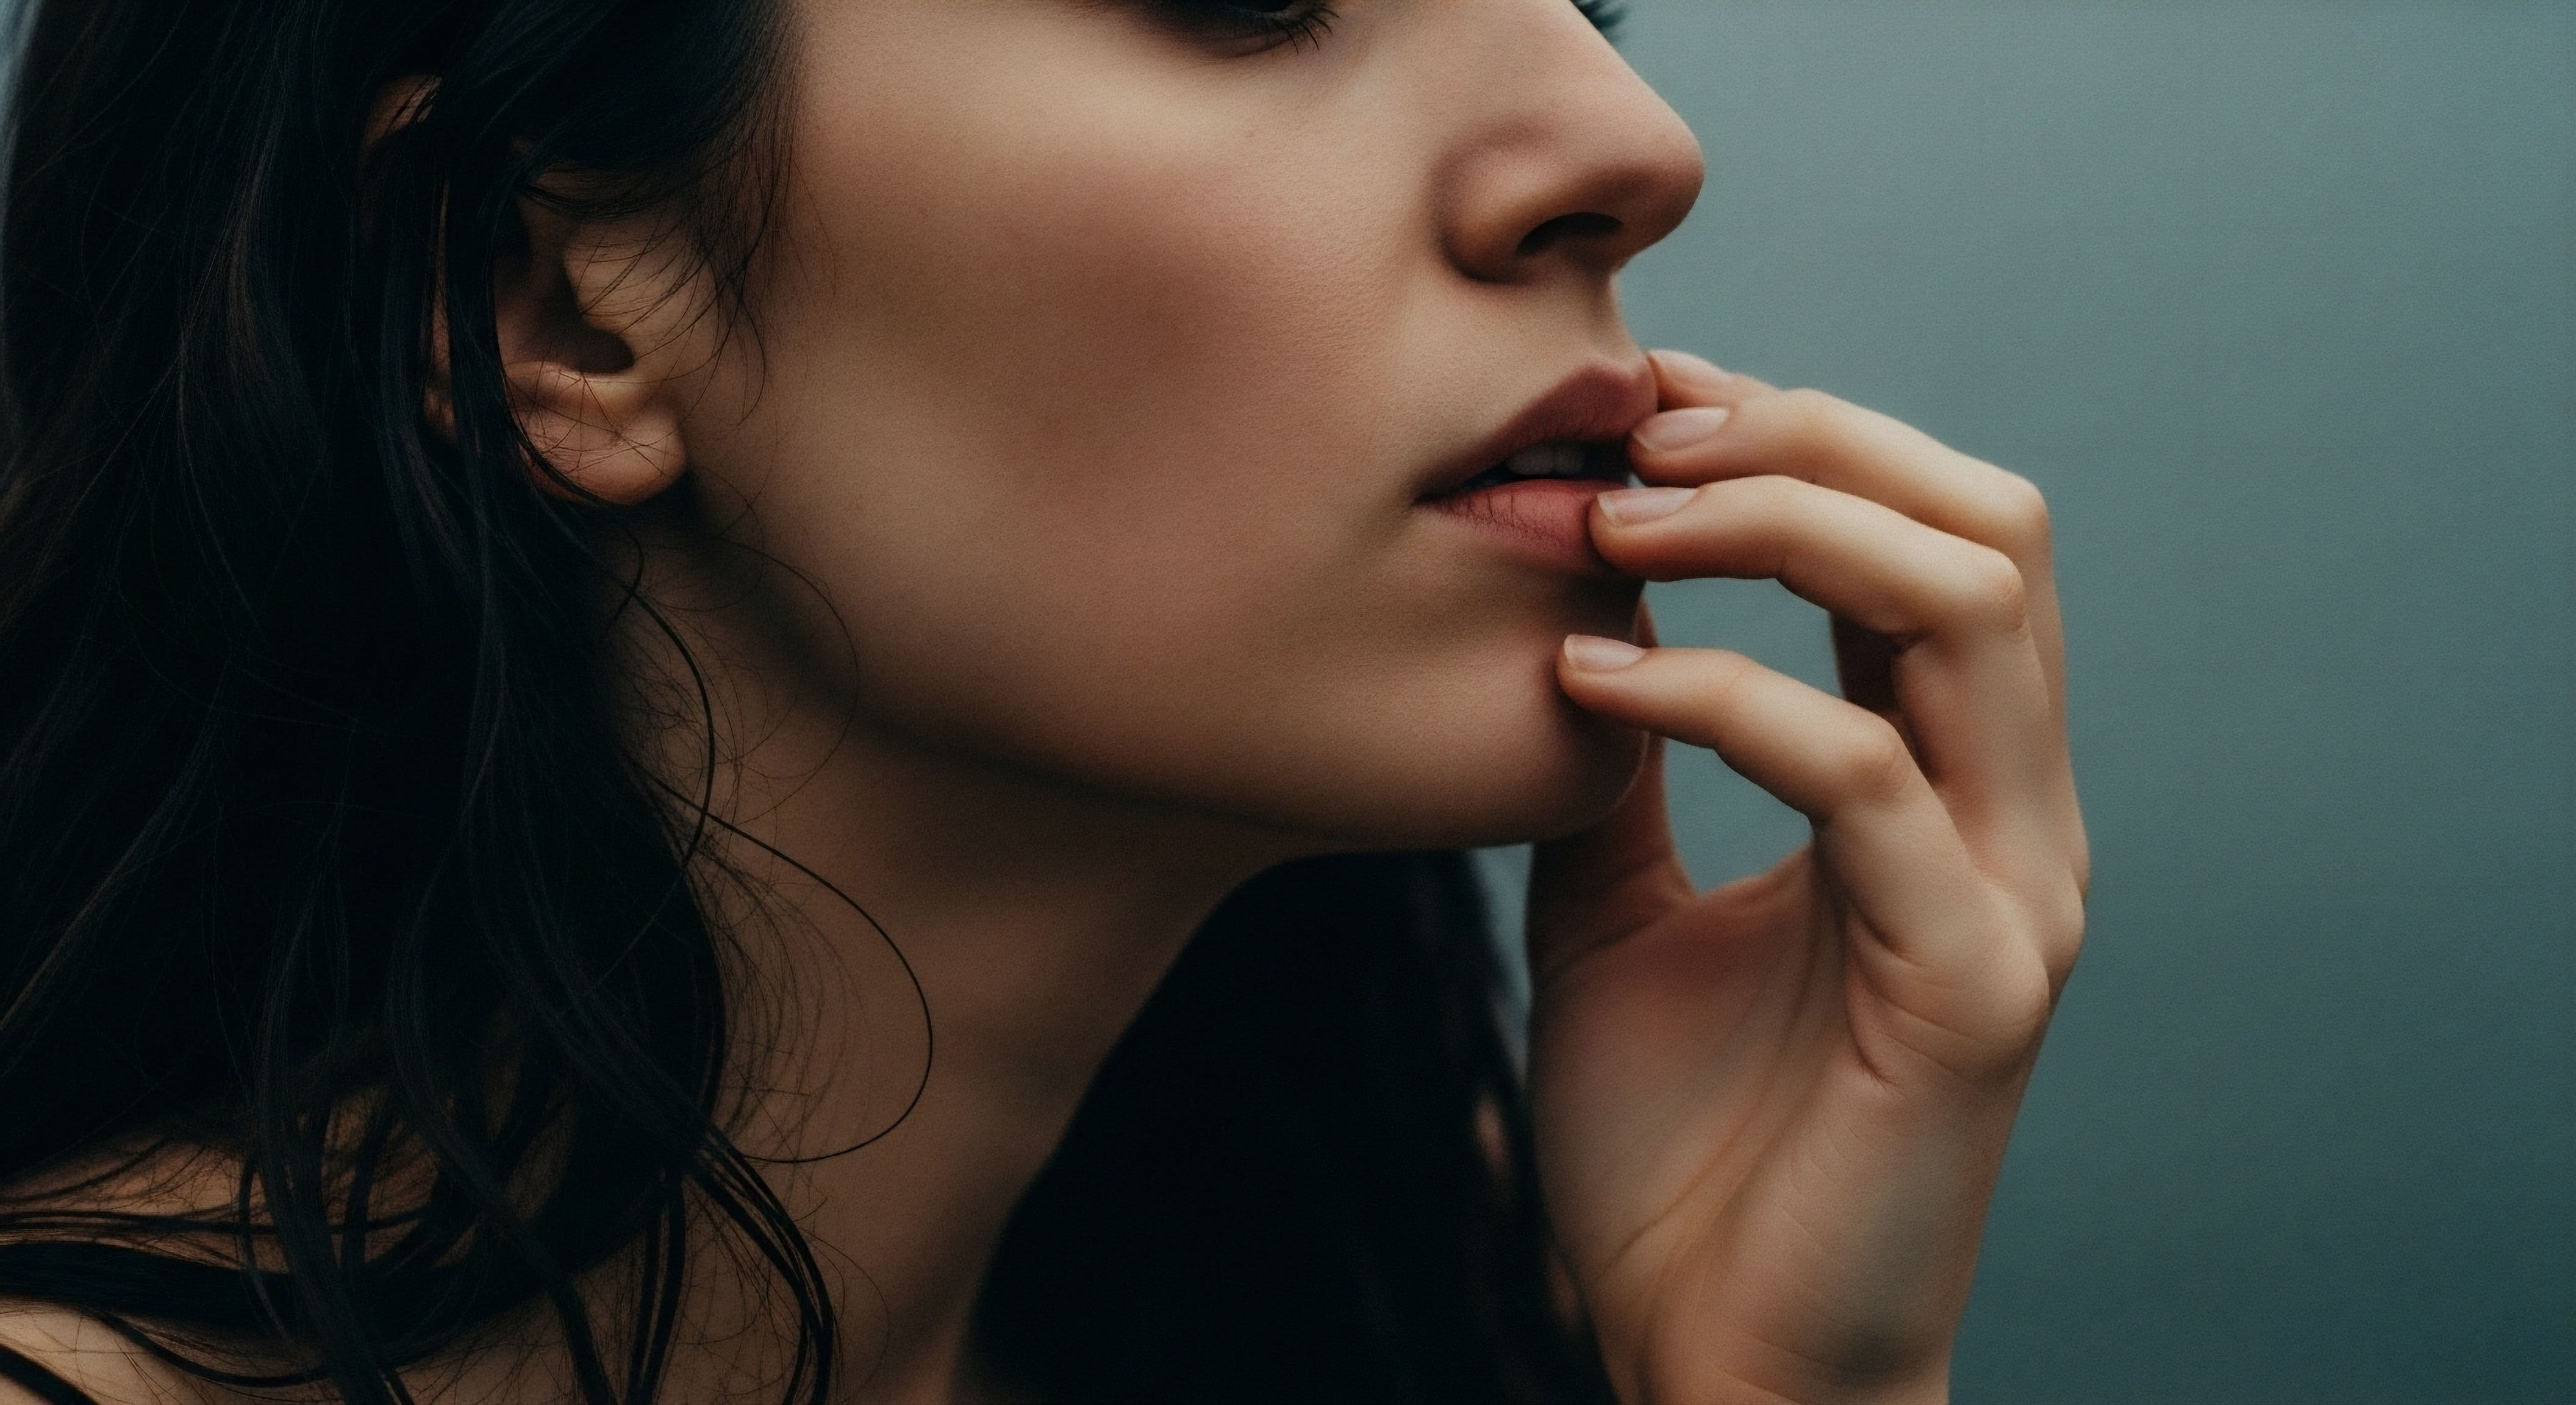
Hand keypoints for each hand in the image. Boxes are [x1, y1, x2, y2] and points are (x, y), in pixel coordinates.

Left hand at [1523, 352, 2086, 1404]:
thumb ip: (1627, 763)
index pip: (1930, 537)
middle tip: (1641, 432)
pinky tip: (1589, 685)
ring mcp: (2014, 896)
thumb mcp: (1617, 903)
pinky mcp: (1974, 986)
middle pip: (1986, 525)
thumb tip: (1572, 610)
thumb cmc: (1677, 1143)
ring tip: (1619, 525)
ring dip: (1784, 527)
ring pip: (1967, 608)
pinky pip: (1862, 778)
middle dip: (1813, 441)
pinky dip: (1721, 698)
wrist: (1709, 1347)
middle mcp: (2013, 817)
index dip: (1801, 436)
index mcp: (1948, 787)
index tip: (1645, 398)